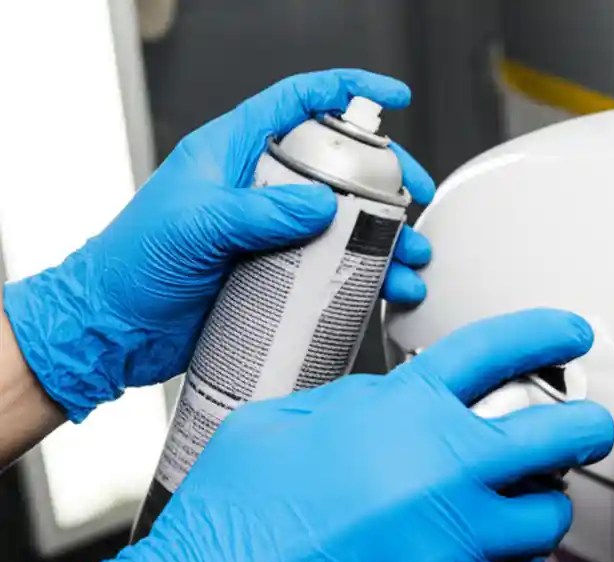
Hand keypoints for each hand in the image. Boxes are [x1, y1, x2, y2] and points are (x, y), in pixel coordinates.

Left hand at [2, 69, 434, 421]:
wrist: (112, 329)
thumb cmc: (129, 266)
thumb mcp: (194, 227)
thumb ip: (257, 211)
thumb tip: (318, 203)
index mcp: (233, 152)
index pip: (299, 101)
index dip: (348, 90)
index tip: (391, 96)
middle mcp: (258, 186)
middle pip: (337, 164)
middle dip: (385, 178)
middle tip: (412, 196)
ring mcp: (270, 230)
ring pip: (344, 221)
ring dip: (385, 238)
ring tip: (410, 258)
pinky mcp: (277, 272)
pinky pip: (333, 265)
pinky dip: (367, 275)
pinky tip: (388, 288)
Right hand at [70, 309, 613, 561]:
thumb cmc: (234, 523)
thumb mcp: (281, 421)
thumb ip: (356, 401)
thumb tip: (394, 399)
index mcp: (401, 413)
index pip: (497, 350)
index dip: (546, 333)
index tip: (571, 332)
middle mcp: (444, 470)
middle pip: (561, 433)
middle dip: (586, 425)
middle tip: (586, 429)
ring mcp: (460, 540)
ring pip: (550, 514)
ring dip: (540, 506)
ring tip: (517, 508)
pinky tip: (490, 561)